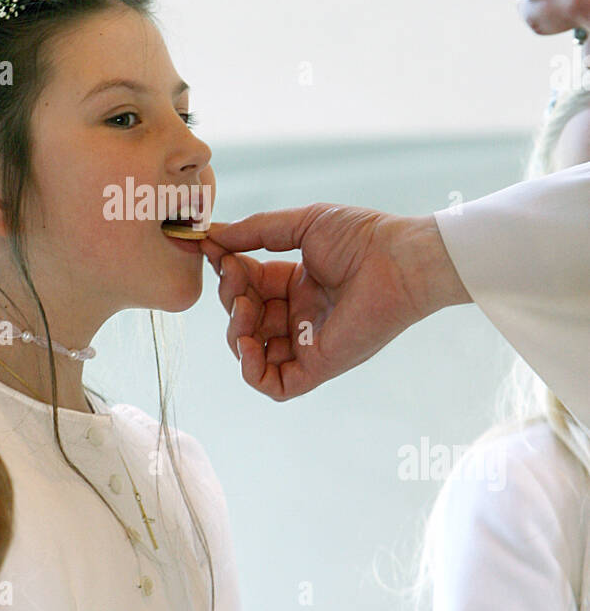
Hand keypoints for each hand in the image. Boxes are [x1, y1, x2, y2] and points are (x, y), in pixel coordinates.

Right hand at [199, 206, 469, 400]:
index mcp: (296, 284)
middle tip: (236, 275)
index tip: (211, 250)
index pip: (247, 285)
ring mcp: (307, 343)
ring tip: (247, 308)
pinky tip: (249, 343)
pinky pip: (274, 384)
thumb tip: (212, 235)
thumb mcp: (301, 225)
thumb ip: (256, 231)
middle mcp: (298, 315)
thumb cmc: (361, 238)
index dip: (227, 272)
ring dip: (236, 331)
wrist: (399, 260)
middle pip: (244, 318)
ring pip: (252, 353)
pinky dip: (251, 369)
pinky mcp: (317, 366)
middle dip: (230, 298)